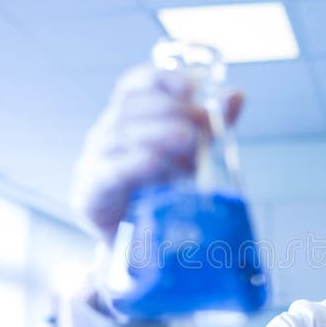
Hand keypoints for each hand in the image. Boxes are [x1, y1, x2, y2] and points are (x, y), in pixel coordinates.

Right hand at [70, 64, 243, 245]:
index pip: (135, 84)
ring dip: (158, 134)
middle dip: (171, 110)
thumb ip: (210, 126)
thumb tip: (236, 95)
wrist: (139, 246)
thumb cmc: (160, 195)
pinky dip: (135, 163)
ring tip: (189, 141)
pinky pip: (111, 172)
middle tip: (203, 123)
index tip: (195, 86)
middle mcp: (106, 135)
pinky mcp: (89, 193)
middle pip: (132, 107)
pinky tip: (156, 162)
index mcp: (127, 120)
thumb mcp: (192, 156)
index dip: (163, 79)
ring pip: (122, 135)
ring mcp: (94, 161)